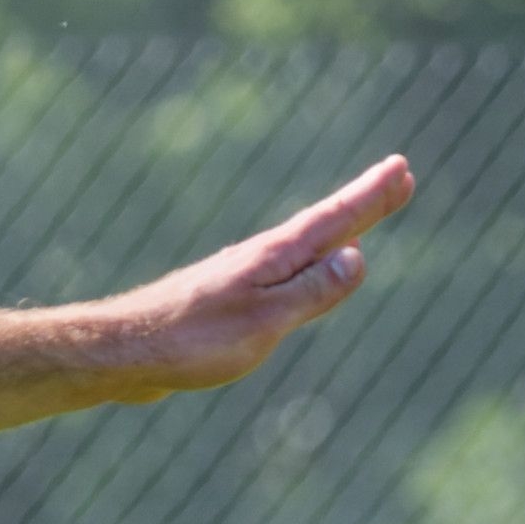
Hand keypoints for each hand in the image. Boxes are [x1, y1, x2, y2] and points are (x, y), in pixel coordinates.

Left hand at [84, 159, 414, 401]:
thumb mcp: (263, 322)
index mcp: (274, 258)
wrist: (122, 355)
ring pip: (301, 252)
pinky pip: (281, 279)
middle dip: (363, 206)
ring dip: (335, 235)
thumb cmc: (190, 341)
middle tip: (398, 177)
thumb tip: (358, 256)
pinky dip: (305, 267)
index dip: (371, 197)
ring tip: (360, 226)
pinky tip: (303, 275)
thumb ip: (311, 292)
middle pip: (324, 228)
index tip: (402, 168)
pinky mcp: (225, 303)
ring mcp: (241, 279)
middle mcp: (260, 260)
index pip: (336, 221)